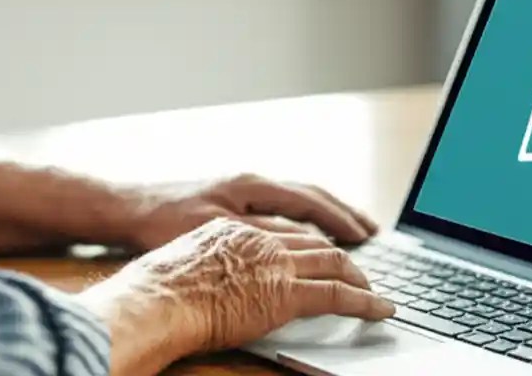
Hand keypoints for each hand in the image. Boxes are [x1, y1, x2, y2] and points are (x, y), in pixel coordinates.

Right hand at [79, 217, 393, 375]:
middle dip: (344, 242)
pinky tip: (380, 308)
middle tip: (362, 253)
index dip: (309, 231)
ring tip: (375, 288)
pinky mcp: (284, 292)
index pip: (282, 223)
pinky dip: (364, 300)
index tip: (322, 238)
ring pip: (332, 259)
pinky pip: (336, 293)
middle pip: (313, 235)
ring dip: (359, 274)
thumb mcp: (180, 260)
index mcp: (230, 226)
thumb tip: (212, 281)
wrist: (152, 300)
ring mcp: (272, 261)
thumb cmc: (151, 289)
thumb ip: (208, 263)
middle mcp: (256, 235)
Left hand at [115, 174, 378, 251]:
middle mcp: (252, 182)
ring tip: (352, 229)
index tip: (366, 236)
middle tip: (373, 230)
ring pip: (298, 197)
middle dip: (343, 212)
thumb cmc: (166, 221)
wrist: (127, 208)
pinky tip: (310, 230)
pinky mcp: (232, 199)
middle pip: (311, 194)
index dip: (340, 220)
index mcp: (253, 186)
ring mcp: (243, 188)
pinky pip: (282, 204)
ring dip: (327, 212)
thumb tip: (305, 240)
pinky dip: (306, 215)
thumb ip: (262, 235)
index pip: (310, 201)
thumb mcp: (218, 232)